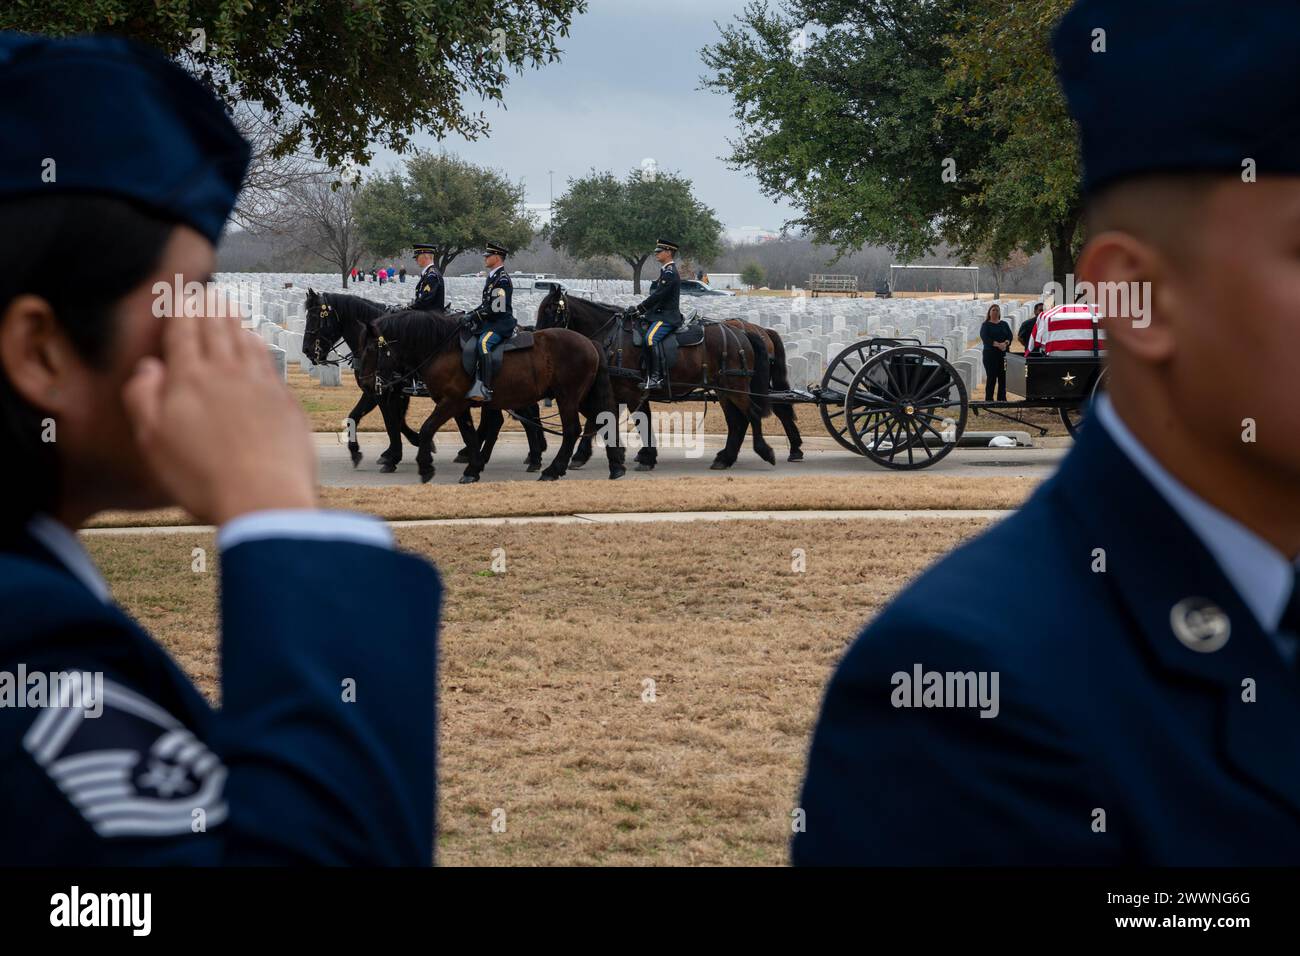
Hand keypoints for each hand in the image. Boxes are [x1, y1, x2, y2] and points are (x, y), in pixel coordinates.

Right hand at [122, 314, 317, 525]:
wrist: (264, 497)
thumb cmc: (202, 476)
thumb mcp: (153, 441)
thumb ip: (143, 398)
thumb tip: (148, 367)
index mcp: (188, 379)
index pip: (183, 333)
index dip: (181, 310)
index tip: (180, 295)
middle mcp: (226, 373)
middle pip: (216, 330)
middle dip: (208, 307)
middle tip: (206, 292)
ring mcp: (260, 384)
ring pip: (244, 340)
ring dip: (234, 320)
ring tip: (229, 308)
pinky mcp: (286, 400)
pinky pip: (268, 361)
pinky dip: (258, 344)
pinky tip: (256, 343)